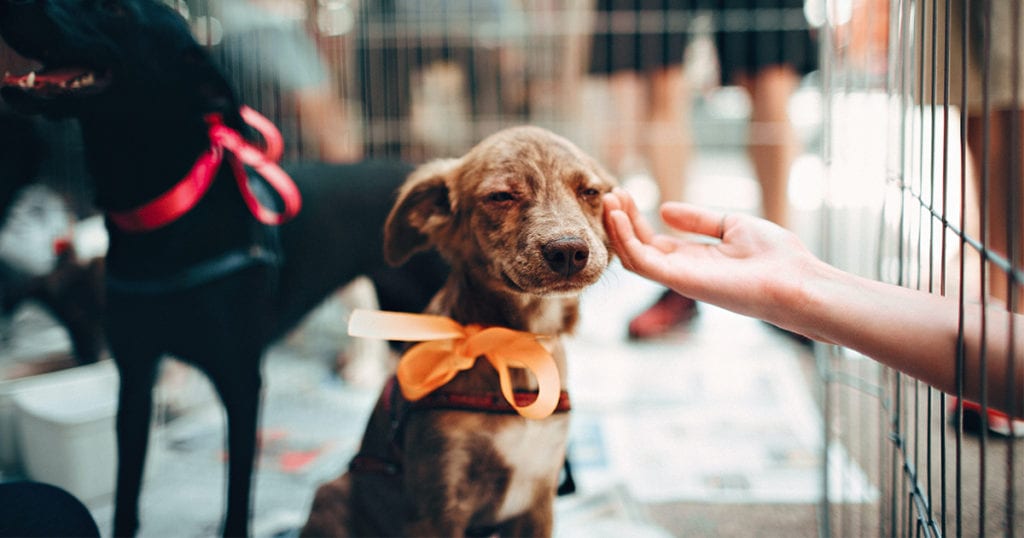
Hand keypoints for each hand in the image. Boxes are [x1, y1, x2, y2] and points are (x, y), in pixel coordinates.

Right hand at [602, 188, 819, 325]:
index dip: (634, 218)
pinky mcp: (680, 280)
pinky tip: (618, 216)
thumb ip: (698, 220)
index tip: (623, 193)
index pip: (652, 241)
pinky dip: (625, 239)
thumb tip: (664, 210)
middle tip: (610, 194)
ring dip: (617, 228)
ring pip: (633, 256)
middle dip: (621, 221)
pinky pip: (642, 261)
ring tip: (609, 200)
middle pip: (638, 247)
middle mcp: (683, 270)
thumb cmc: (775, 257)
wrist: (796, 280)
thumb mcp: (733, 225)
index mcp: (694, 259)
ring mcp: (680, 277)